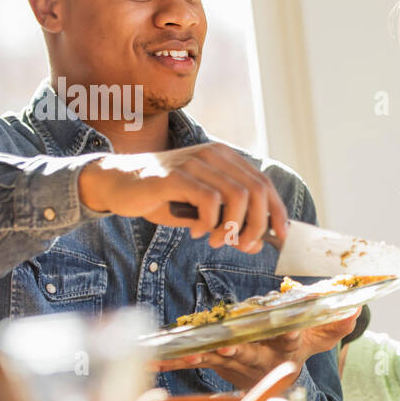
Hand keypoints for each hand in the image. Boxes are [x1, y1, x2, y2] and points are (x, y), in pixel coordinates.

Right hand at [78, 142, 289, 252]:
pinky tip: (195, 231)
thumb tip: (255, 244)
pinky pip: (209, 201)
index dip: (277, 212)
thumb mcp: (202, 212)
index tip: (280, 237)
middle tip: (241, 245)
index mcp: (225, 158)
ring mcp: (195, 162)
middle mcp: (214, 155)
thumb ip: (229, 223)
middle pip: (256, 192)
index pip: (264, 184)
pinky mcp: (175, 175)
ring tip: (214, 241)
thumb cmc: (164, 198)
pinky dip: (209, 223)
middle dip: (257, 226)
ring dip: (232, 227)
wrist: (119, 185)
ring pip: (237, 197)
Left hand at [155, 313, 357, 390]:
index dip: (280, 340)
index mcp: (285, 351)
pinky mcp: (215, 361)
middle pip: (245, 355)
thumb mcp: (322, 334)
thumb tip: (355, 307)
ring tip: (177, 353)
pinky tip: (156, 357)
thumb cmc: (301, 342)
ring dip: (195, 357)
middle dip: (233, 350)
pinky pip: (194, 360)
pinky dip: (175, 359)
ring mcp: (235, 363)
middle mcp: (259, 360)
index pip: (285, 344)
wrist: (278, 369)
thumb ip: (337, 322)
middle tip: (223, 344)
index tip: (273, 336)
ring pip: (215, 358)